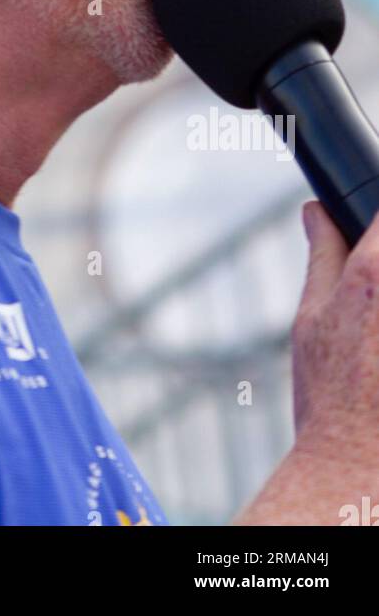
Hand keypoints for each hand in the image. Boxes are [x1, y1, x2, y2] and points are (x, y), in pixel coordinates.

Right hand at [231, 200, 378, 523]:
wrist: (358, 471)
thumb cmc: (329, 400)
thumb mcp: (310, 321)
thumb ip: (322, 256)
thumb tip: (315, 211)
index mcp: (373, 273)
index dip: (374, 220)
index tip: (371, 236)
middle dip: (378, 265)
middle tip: (369, 314)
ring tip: (374, 343)